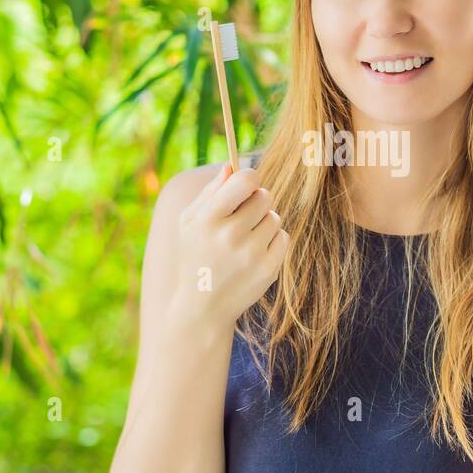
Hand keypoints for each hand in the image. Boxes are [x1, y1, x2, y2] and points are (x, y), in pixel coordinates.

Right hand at [172, 163, 288, 327]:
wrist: (202, 306)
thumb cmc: (195, 256)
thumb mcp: (189, 223)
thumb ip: (210, 192)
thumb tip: (231, 166)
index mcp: (208, 219)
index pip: (246, 180)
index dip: (249, 179)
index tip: (245, 187)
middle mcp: (230, 235)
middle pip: (264, 197)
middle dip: (255, 203)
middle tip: (242, 219)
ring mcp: (252, 254)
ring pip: (275, 217)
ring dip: (264, 223)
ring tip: (245, 240)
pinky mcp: (268, 269)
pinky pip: (283, 238)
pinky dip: (273, 242)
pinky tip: (254, 254)